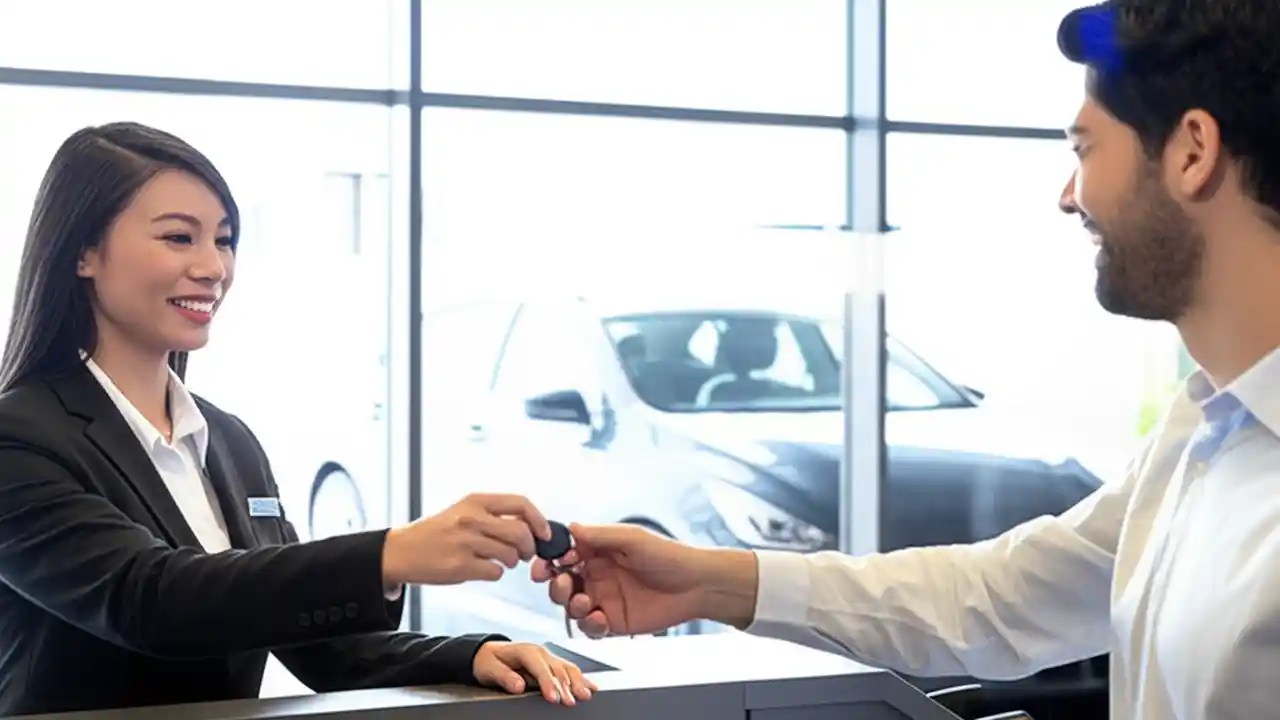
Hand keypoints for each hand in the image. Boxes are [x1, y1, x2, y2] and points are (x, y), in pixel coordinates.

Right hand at [382, 493, 551, 586]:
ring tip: (500, 561)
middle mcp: (471, 518)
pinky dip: (494, 573)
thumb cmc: (436, 532)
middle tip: (523, 553)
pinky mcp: (459, 566)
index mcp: (475, 501)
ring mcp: (465, 542)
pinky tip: (482, 569)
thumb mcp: (463, 510)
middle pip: (520, 532)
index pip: (521, 503)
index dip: (539, 519)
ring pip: (510, 555)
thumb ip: (494, 514)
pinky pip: (495, 573)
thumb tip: (530, 522)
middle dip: (528, 547)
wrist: (401, 551)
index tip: (544, 533)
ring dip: (510, 562)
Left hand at [472, 641, 597, 705]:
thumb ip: (504, 677)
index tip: (553, 698)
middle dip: (566, 687)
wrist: (489, 653)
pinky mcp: (552, 664)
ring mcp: (548, 657)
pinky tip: (591, 687)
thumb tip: (519, 685)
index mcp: (525, 651)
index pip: (540, 668)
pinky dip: (582, 679)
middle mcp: (540, 652)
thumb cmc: (488, 661)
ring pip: (567, 669)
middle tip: (571, 703)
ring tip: (584, 696)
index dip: (547, 683)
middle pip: (557, 670)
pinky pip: (570, 670)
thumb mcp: (489, 668)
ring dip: (577, 682)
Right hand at [530, 523, 754, 636]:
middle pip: (561, 583)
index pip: (564, 555)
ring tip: (585, 601)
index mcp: (599, 552)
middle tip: (560, 582)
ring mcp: (604, 600)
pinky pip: (590, 628)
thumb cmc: (669, 556)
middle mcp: (597, 576)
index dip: (550, 560)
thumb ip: (599, 536)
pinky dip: (589, 625)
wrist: (697, 585)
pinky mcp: (614, 622)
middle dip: (554, 584)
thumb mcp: (632, 539)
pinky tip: (600, 618)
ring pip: (571, 607)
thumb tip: (569, 527)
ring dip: (570, 605)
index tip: (546, 563)